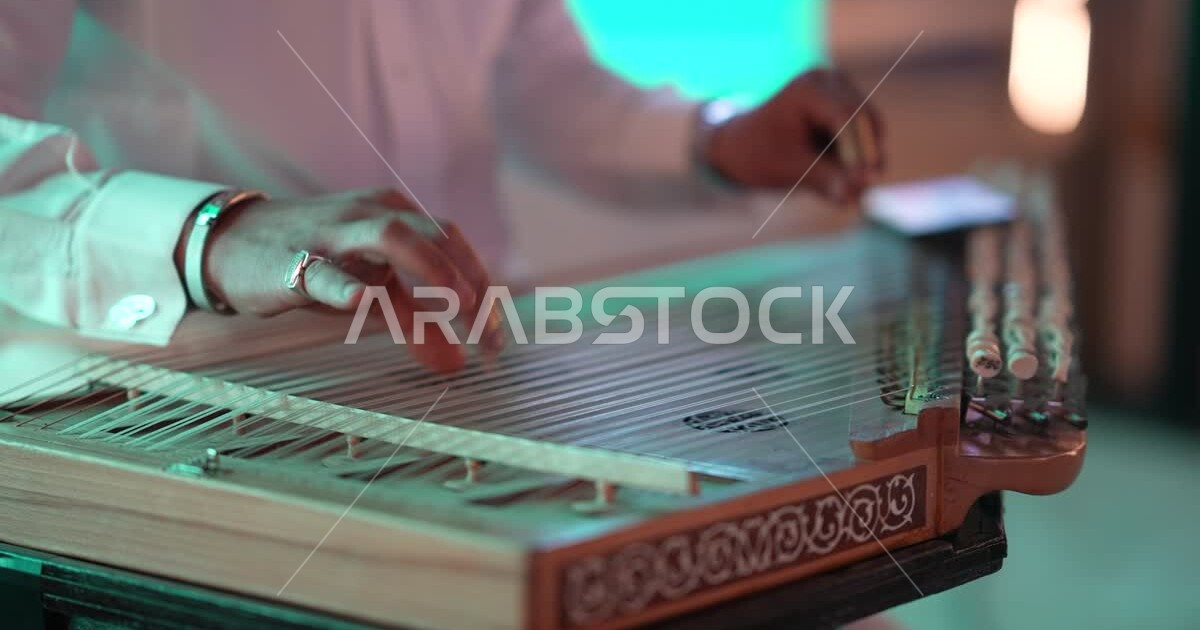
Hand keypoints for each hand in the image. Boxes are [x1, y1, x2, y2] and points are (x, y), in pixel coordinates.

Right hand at [192, 188, 503, 372]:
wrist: (231, 245)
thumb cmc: (314, 263)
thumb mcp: (372, 292)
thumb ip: (417, 324)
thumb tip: (458, 364)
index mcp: (397, 215)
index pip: (455, 242)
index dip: (485, 286)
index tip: (500, 338)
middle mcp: (373, 215)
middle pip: (437, 237)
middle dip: (471, 282)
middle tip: (491, 331)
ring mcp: (334, 234)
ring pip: (391, 239)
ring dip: (431, 269)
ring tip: (458, 303)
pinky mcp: (294, 262)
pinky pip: (325, 272)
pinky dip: (348, 286)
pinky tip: (364, 301)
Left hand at [705, 68, 884, 204]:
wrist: (740, 145)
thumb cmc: (759, 154)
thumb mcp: (789, 168)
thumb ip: (824, 178)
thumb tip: (857, 193)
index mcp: (809, 88)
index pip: (848, 117)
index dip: (862, 150)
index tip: (868, 180)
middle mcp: (830, 81)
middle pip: (865, 121)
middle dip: (866, 158)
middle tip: (860, 195)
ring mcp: (841, 90)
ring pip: (869, 131)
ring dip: (861, 162)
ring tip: (843, 193)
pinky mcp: (847, 106)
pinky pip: (863, 137)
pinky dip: (853, 159)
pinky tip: (832, 175)